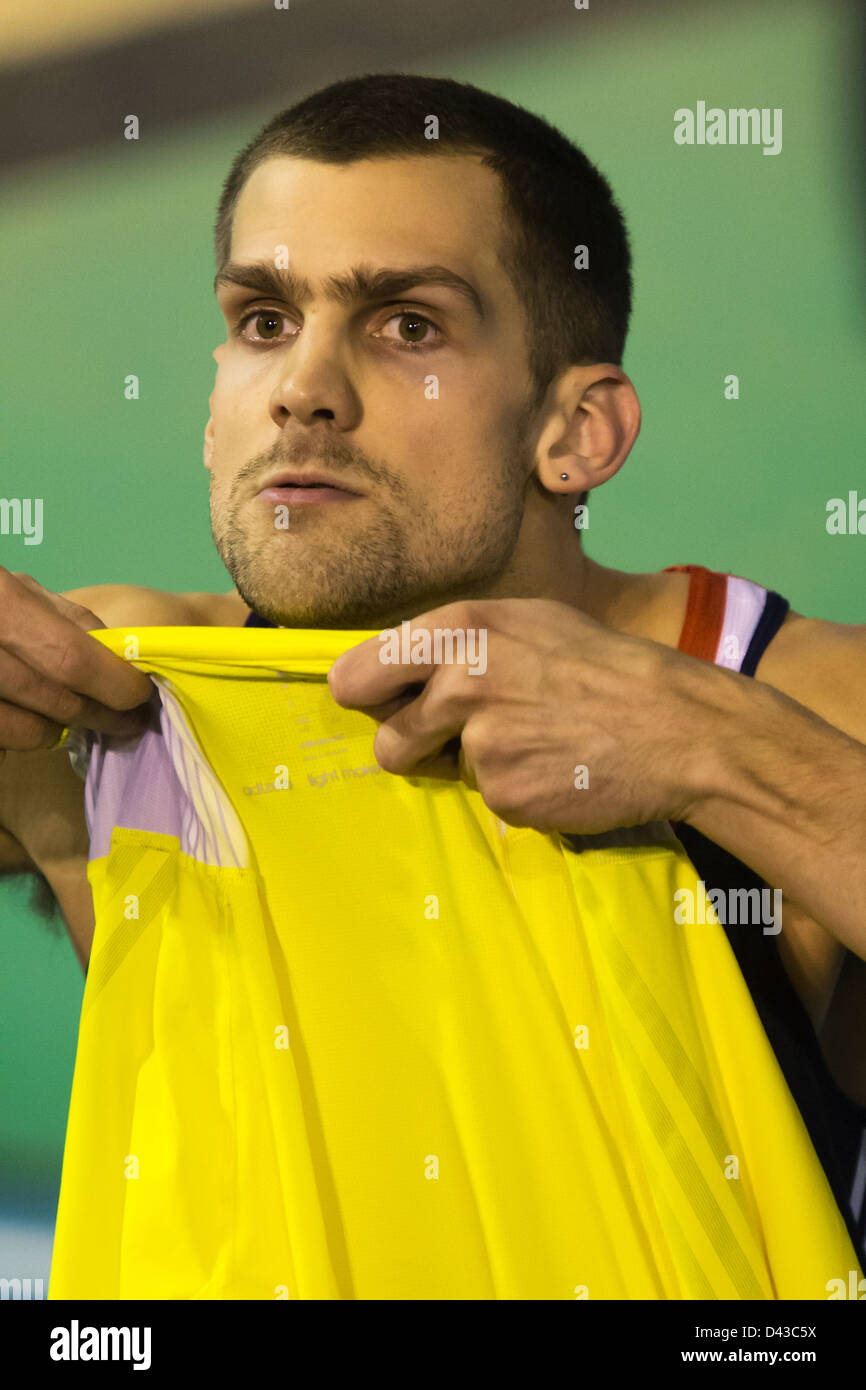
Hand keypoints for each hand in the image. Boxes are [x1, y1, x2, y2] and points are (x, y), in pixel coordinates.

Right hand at [0, 569, 154, 760]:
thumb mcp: (13, 588)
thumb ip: (66, 617)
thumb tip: (120, 654)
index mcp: (0, 604)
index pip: (72, 659)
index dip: (115, 682)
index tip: (139, 692)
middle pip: (57, 701)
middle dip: (103, 714)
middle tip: (128, 720)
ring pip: (30, 732)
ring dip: (60, 729)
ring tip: (73, 716)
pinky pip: (3, 741)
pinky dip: (22, 736)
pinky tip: (28, 718)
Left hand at [326, 597, 731, 834]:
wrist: (675, 726)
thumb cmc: (602, 666)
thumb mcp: (526, 622)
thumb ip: (457, 641)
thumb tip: (397, 667)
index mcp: (460, 628)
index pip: (354, 676)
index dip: (368, 696)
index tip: (387, 703)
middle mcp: (460, 681)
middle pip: (385, 739)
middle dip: (410, 745)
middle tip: (455, 737)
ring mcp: (481, 742)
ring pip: (437, 772)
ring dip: (464, 767)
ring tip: (524, 744)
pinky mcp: (505, 793)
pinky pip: (485, 799)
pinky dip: (512, 790)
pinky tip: (552, 768)